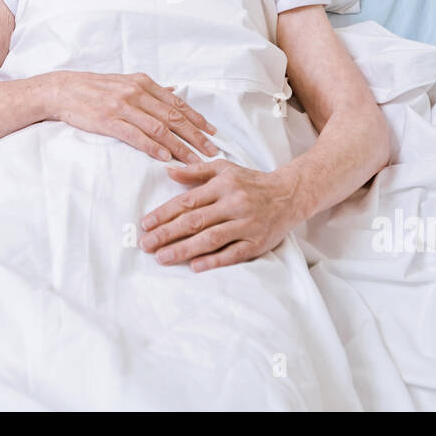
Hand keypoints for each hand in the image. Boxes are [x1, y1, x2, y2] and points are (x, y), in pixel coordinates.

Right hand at [48, 71, 219, 163]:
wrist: (64, 89)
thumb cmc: (95, 88)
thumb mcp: (126, 81)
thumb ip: (151, 89)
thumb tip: (175, 90)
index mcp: (144, 83)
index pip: (177, 103)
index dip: (197, 119)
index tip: (213, 133)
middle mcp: (137, 92)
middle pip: (174, 117)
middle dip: (196, 136)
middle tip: (212, 151)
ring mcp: (123, 106)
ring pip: (159, 128)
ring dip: (179, 146)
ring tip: (194, 160)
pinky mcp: (109, 120)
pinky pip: (136, 135)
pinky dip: (153, 147)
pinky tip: (165, 158)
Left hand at [139, 159, 302, 271]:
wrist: (290, 195)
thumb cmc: (251, 182)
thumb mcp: (225, 169)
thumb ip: (196, 171)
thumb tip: (168, 172)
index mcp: (223, 185)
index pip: (188, 201)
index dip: (164, 213)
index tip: (145, 224)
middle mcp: (234, 204)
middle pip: (195, 221)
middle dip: (167, 234)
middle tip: (145, 244)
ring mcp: (246, 224)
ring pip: (211, 239)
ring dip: (184, 249)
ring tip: (162, 257)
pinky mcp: (257, 243)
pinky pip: (233, 254)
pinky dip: (213, 261)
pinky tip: (194, 267)